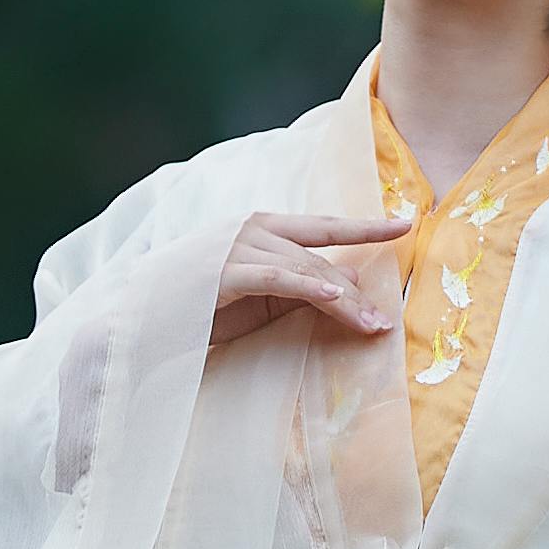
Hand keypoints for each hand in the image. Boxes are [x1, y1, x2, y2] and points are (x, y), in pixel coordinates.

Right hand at [212, 208, 409, 350]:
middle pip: (320, 256)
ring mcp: (238, 246)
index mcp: (263, 227)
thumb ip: (299, 288)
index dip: (364, 226)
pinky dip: (309, 286)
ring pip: (307, 269)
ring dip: (343, 300)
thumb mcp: (260, 297)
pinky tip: (334, 297)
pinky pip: (278, 278)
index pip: (324, 225)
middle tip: (385, 322)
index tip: (405, 224)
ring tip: (370, 325)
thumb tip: (351, 288)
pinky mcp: (226, 272)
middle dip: (357, 291)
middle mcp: (253, 228)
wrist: (144, 319)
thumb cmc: (202, 308)